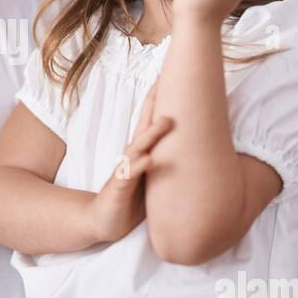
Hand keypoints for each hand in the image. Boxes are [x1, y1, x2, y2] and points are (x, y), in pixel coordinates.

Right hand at [87, 80, 171, 243]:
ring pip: (137, 148)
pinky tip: (148, 159)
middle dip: (154, 105)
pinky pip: (128, 176)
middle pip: (143, 126)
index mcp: (141, 152)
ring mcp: (124, 171)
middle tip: (165, 82)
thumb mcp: (152, 177)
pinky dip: (138, 166)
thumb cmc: (131, 197)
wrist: (103, 220)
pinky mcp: (118, 189)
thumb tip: (194, 148)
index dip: (159, 101)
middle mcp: (131, 156)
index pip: (150, 121)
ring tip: (166, 121)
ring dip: (151, 134)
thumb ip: (166, 161)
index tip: (171, 77)